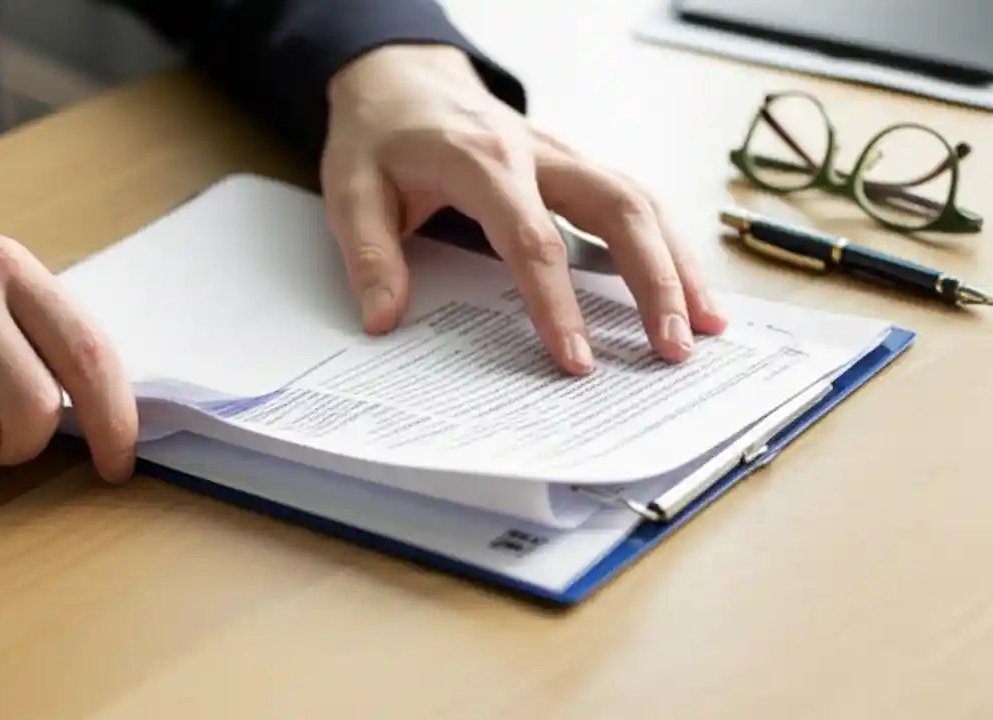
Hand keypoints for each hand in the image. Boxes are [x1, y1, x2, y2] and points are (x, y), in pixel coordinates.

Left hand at [322, 45, 727, 373]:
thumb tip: (384, 319)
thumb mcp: (349, 189)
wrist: (399, 77)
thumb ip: (368, 254)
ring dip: (678, 263)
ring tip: (706, 327)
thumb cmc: (379, 135)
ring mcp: (561, 154)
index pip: (531, 239)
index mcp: (480, 160)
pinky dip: (665, 244)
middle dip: (653, 281)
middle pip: (617, 209)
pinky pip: (631, 199)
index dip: (556, 304)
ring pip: (639, 201)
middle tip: (672, 348)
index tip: (577, 359)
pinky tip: (685, 287)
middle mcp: (535, 152)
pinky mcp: (571, 164)